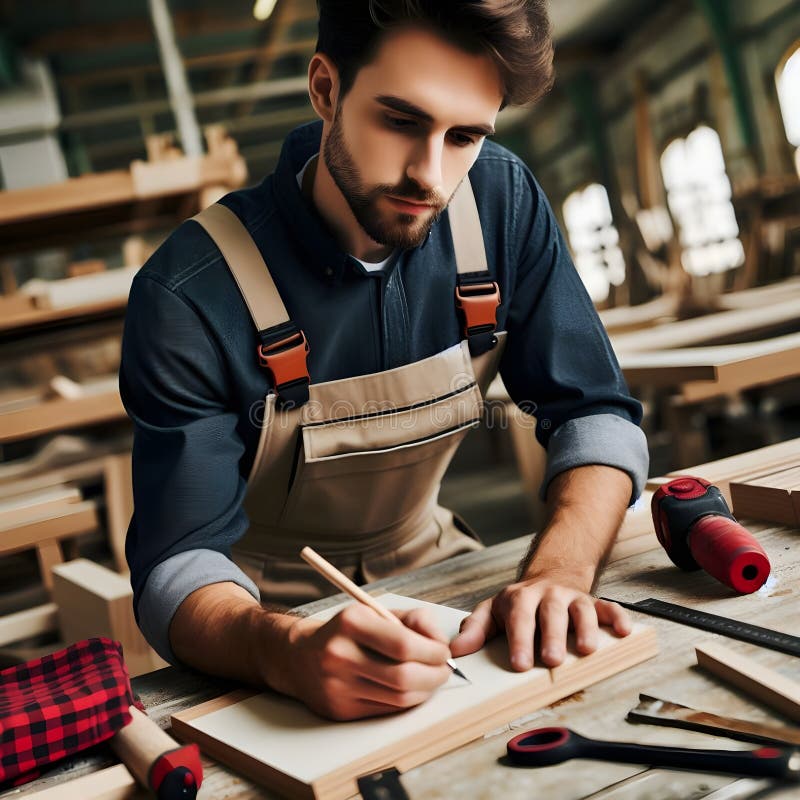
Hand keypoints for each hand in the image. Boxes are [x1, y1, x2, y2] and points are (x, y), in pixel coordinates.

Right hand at [283, 604, 452, 719]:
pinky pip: (386, 711)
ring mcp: (337, 686)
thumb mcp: (375, 612)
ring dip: (425, 691)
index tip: (444, 651)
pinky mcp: (339, 710)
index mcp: (351, 623)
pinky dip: (406, 702)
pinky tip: (410, 690)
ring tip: (431, 679)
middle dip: (435, 675)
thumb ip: (413, 620)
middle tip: (444, 669)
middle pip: (404, 676)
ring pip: (399, 699)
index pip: (404, 644)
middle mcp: (340, 654)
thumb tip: (443, 642)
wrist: (299, 656)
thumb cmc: (347, 631)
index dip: (433, 651)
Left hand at [449, 571, 630, 669]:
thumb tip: (455, 650)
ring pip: (580, 609)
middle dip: (552, 636)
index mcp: (519, 599)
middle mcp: (547, 596)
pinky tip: (623, 631)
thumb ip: (475, 630)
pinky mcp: (592, 602)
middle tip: (552, 660)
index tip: (518, 664)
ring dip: (585, 628)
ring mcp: (571, 598)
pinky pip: (607, 606)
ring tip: (587, 650)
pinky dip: (617, 617)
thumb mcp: (492, 612)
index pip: (518, 619)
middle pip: (550, 614)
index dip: (519, 641)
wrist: (550, 575)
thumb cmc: (519, 603)